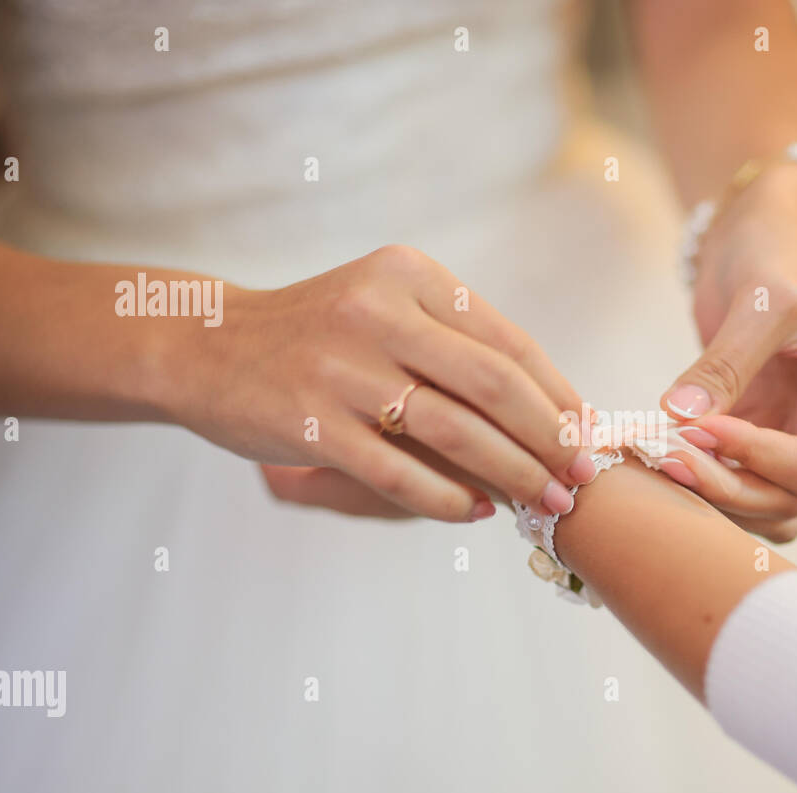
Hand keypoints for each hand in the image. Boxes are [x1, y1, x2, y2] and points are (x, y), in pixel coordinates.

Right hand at [169, 245, 592, 521]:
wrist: (205, 345)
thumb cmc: (320, 333)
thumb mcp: (386, 306)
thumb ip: (456, 343)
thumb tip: (552, 408)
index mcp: (409, 276)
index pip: (508, 342)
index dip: (559, 394)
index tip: (591, 433)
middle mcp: (379, 312)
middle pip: (495, 385)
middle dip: (551, 439)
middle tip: (581, 478)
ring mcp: (343, 369)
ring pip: (456, 432)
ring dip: (513, 474)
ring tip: (546, 503)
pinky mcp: (312, 424)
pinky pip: (399, 473)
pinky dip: (446, 498)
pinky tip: (475, 512)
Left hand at [658, 163, 796, 541]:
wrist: (758, 223)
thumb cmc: (777, 246)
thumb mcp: (763, 296)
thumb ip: (726, 363)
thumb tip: (682, 419)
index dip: (754, 457)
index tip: (698, 427)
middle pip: (787, 498)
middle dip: (727, 486)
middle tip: (666, 457)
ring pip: (761, 502)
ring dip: (713, 494)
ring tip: (660, 460)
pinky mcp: (757, 430)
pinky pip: (732, 476)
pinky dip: (699, 475)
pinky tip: (658, 453)